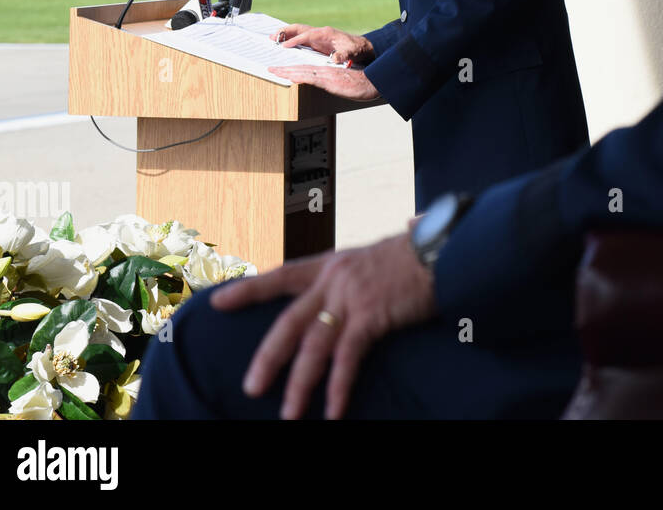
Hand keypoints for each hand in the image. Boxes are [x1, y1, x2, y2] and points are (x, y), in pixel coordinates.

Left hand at [211, 229, 435, 419]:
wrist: (444, 247)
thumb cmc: (420, 251)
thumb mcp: (381, 252)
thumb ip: (365, 267)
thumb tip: (376, 255)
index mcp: (332, 263)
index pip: (282, 275)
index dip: (249, 290)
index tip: (218, 302)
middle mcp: (334, 279)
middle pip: (289, 322)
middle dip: (268, 358)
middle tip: (251, 388)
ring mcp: (351, 297)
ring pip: (314, 347)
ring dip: (300, 385)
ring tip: (290, 415)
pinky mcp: (371, 315)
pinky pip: (347, 357)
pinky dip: (339, 386)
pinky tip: (334, 410)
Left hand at [268, 64, 380, 100]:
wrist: (373, 82)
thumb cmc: (361, 84)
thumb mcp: (343, 84)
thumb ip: (332, 84)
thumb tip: (325, 87)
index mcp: (326, 72)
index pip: (305, 69)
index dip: (291, 70)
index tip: (280, 70)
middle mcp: (324, 71)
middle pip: (300, 69)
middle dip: (284, 70)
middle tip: (270, 69)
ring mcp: (327, 76)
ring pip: (303, 72)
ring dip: (287, 72)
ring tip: (274, 72)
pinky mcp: (331, 81)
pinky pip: (313, 79)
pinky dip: (301, 77)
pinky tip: (292, 78)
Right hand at [272, 24, 373, 64]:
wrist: (361, 46)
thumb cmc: (355, 48)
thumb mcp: (350, 52)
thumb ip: (343, 55)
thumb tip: (335, 59)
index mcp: (326, 33)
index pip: (307, 35)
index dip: (296, 40)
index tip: (284, 45)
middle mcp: (320, 32)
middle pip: (299, 29)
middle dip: (285, 32)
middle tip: (271, 37)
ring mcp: (317, 36)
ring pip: (298, 32)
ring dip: (286, 34)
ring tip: (272, 39)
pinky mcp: (317, 42)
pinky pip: (301, 39)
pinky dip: (291, 40)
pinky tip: (283, 45)